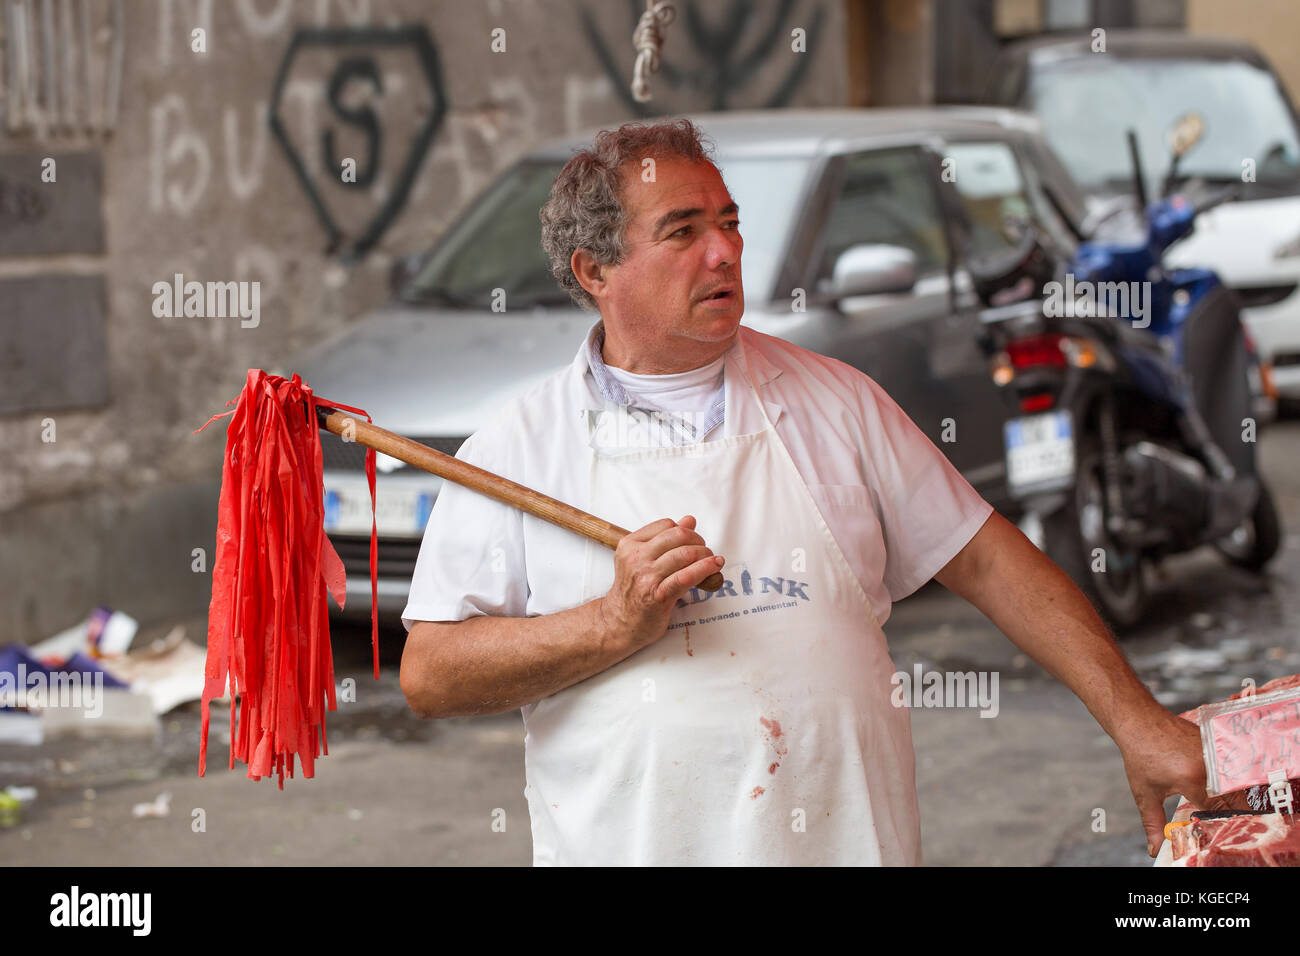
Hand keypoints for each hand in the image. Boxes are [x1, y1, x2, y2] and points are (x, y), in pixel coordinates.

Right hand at [599, 516, 723, 650]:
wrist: (620, 622)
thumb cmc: (633, 590)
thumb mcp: (641, 559)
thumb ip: (664, 539)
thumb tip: (689, 520)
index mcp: (630, 545)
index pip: (666, 525)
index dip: (684, 530)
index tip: (692, 540)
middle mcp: (636, 558)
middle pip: (678, 536)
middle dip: (698, 540)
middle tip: (704, 550)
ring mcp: (647, 577)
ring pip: (686, 554)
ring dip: (705, 554)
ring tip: (712, 560)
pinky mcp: (660, 595)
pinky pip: (688, 576)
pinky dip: (706, 568)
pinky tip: (715, 566)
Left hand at [1115, 709, 1227, 856]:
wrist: (1140, 721)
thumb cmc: (1140, 755)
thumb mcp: (1145, 793)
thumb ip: (1153, 824)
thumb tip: (1156, 849)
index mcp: (1192, 779)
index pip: (1217, 812)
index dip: (1215, 824)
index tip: (1209, 830)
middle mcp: (1209, 765)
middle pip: (1234, 800)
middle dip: (1229, 813)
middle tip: (1216, 819)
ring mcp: (1217, 752)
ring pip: (1236, 784)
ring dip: (1230, 795)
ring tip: (1210, 797)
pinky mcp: (1219, 744)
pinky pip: (1232, 768)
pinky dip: (1227, 779)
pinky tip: (1212, 781)